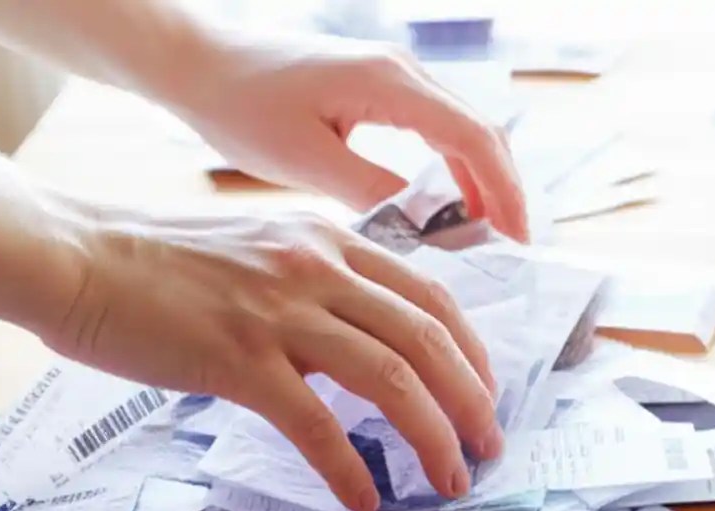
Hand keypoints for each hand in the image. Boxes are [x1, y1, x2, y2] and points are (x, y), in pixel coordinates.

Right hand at [49, 206, 503, 510]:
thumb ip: (321, 279)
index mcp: (330, 242)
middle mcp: (318, 268)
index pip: (431, 294)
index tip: (485, 390)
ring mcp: (280, 311)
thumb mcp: (266, 246)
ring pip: (390, 377)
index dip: (472, 349)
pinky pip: (314, 421)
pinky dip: (348, 466)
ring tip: (450, 477)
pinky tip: (363, 497)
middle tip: (488, 445)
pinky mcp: (237, 358)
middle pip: (427, 337)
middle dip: (471, 399)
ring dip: (433, 435)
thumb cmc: (166, 261)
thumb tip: (371, 336)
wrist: (81, 256)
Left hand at [167, 33, 528, 240]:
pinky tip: (452, 203)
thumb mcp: (304, 161)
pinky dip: (454, 166)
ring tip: (491, 232)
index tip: (516, 238)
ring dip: (482, 179)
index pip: (473, 138)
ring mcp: (393, 74)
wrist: (198, 62)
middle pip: (480, 131)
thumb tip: (427, 225)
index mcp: (389, 83)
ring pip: (462, 129)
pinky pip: (436, 126)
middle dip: (504, 188)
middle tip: (515, 244)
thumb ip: (371, 190)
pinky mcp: (379, 85)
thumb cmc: (239, 105)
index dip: (503, 191)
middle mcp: (402, 70)